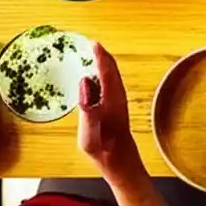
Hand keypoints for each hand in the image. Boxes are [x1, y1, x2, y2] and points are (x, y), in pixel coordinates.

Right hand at [78, 43, 139, 178]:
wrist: (120, 161)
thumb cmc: (103, 151)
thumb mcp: (88, 135)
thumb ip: (86, 109)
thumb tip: (84, 82)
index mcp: (112, 101)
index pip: (106, 72)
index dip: (100, 56)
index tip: (92, 43)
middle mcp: (118, 98)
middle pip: (112, 70)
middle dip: (103, 56)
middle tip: (91, 44)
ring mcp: (119, 102)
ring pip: (113, 76)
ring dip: (105, 63)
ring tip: (94, 53)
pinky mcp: (117, 107)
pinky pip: (111, 83)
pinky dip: (105, 72)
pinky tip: (97, 75)